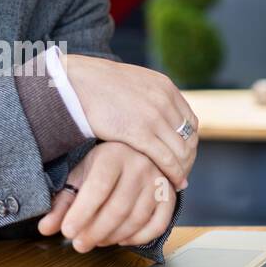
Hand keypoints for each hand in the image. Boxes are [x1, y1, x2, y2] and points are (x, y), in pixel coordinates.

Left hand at [37, 141, 176, 252]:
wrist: (137, 150)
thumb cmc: (103, 166)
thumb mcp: (80, 176)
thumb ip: (62, 203)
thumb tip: (45, 228)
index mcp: (112, 155)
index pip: (97, 188)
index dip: (82, 214)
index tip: (67, 232)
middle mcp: (139, 165)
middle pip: (118, 208)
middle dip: (95, 231)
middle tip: (79, 244)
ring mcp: (157, 180)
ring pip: (136, 218)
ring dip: (114, 237)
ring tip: (97, 241)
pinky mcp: (169, 195)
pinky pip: (158, 224)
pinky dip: (139, 238)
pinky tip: (122, 239)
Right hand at [59, 53, 197, 188]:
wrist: (75, 83)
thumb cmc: (97, 87)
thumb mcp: (133, 84)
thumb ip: (149, 98)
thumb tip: (155, 116)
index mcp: (165, 87)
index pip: (190, 121)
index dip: (189, 143)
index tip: (182, 157)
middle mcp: (164, 100)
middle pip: (189, 137)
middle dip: (187, 159)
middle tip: (181, 174)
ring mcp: (153, 116)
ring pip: (180, 150)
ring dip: (181, 169)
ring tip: (176, 182)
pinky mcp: (139, 131)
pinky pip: (165, 158)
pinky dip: (173, 173)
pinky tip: (172, 183)